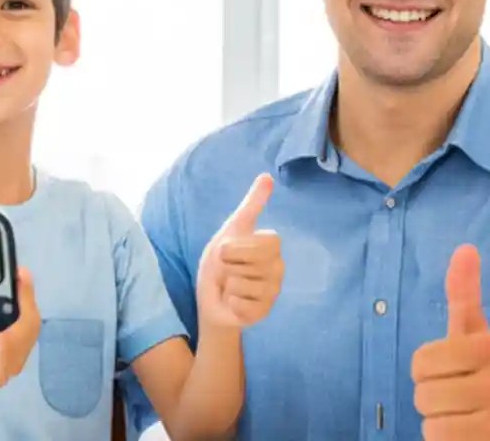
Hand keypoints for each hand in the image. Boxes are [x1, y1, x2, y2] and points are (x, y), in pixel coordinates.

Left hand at [196, 173, 283, 328]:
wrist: (210, 295)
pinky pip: (243, 305)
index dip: (238, 248)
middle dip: (230, 265)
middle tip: (228, 269)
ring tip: (231, 286)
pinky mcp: (263, 312)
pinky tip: (232, 302)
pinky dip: (230, 302)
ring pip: (246, 284)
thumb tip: (267, 176)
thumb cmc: (221, 261)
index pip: (265, 242)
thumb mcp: (232, 228)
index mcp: (272, 247)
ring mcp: (273, 292)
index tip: (226, 250)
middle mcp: (278, 268)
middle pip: (254, 263)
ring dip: (229, 285)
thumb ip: (252, 204)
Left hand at [411, 245, 489, 440]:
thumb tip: (464, 248)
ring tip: (466, 418)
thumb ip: (465, 294)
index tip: (450, 371)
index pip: (421, 361)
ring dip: (442, 426)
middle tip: (460, 399)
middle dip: (434, 400)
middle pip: (423, 395)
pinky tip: (471, 435)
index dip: (427, 369)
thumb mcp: (479, 334)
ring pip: (432, 426)